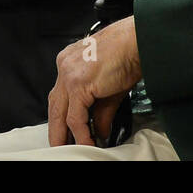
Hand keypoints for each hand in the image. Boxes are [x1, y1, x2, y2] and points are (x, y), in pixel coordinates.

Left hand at [47, 17, 143, 146]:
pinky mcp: (77, 84)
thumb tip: (98, 132)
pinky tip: (88, 143)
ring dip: (65, 136)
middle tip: (60, 148)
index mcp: (70, 62)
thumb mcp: (111, 89)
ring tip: (73, 151)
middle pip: (55, 105)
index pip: (60, 96)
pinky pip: (75, 117)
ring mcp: (68, 74)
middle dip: (57, 130)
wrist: (138, 41)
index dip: (62, 118)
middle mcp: (65, 66)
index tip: (66, 134)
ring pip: (60, 113)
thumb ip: (100, 112)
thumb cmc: (128, 55)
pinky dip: (81, 134)